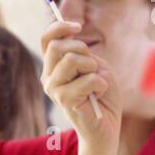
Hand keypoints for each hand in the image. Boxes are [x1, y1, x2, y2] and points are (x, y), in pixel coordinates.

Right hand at [40, 19, 119, 145]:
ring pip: (71, 59)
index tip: (78, 27)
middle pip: (57, 46)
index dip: (60, 27)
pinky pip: (87, 79)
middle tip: (92, 66)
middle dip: (82, 49)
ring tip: (97, 82)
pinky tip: (99, 93)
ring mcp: (54, 89)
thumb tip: (72, 35)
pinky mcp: (65, 100)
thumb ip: (83, 53)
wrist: (107, 127)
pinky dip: (100, 83)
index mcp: (53, 67)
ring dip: (92, 67)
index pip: (46, 39)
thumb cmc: (102, 96)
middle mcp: (48, 77)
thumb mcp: (95, 66)